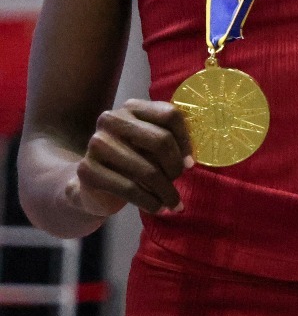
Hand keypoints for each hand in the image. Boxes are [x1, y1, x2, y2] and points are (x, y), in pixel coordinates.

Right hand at [67, 100, 193, 218]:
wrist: (92, 186)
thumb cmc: (133, 162)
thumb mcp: (151, 146)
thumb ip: (170, 142)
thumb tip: (190, 161)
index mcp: (132, 107)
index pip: (170, 115)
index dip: (186, 141)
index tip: (191, 163)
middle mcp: (111, 120)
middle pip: (160, 140)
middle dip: (175, 166)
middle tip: (179, 181)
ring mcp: (97, 143)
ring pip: (147, 169)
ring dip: (165, 191)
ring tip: (173, 202)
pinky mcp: (87, 170)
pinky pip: (129, 188)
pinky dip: (149, 201)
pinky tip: (157, 208)